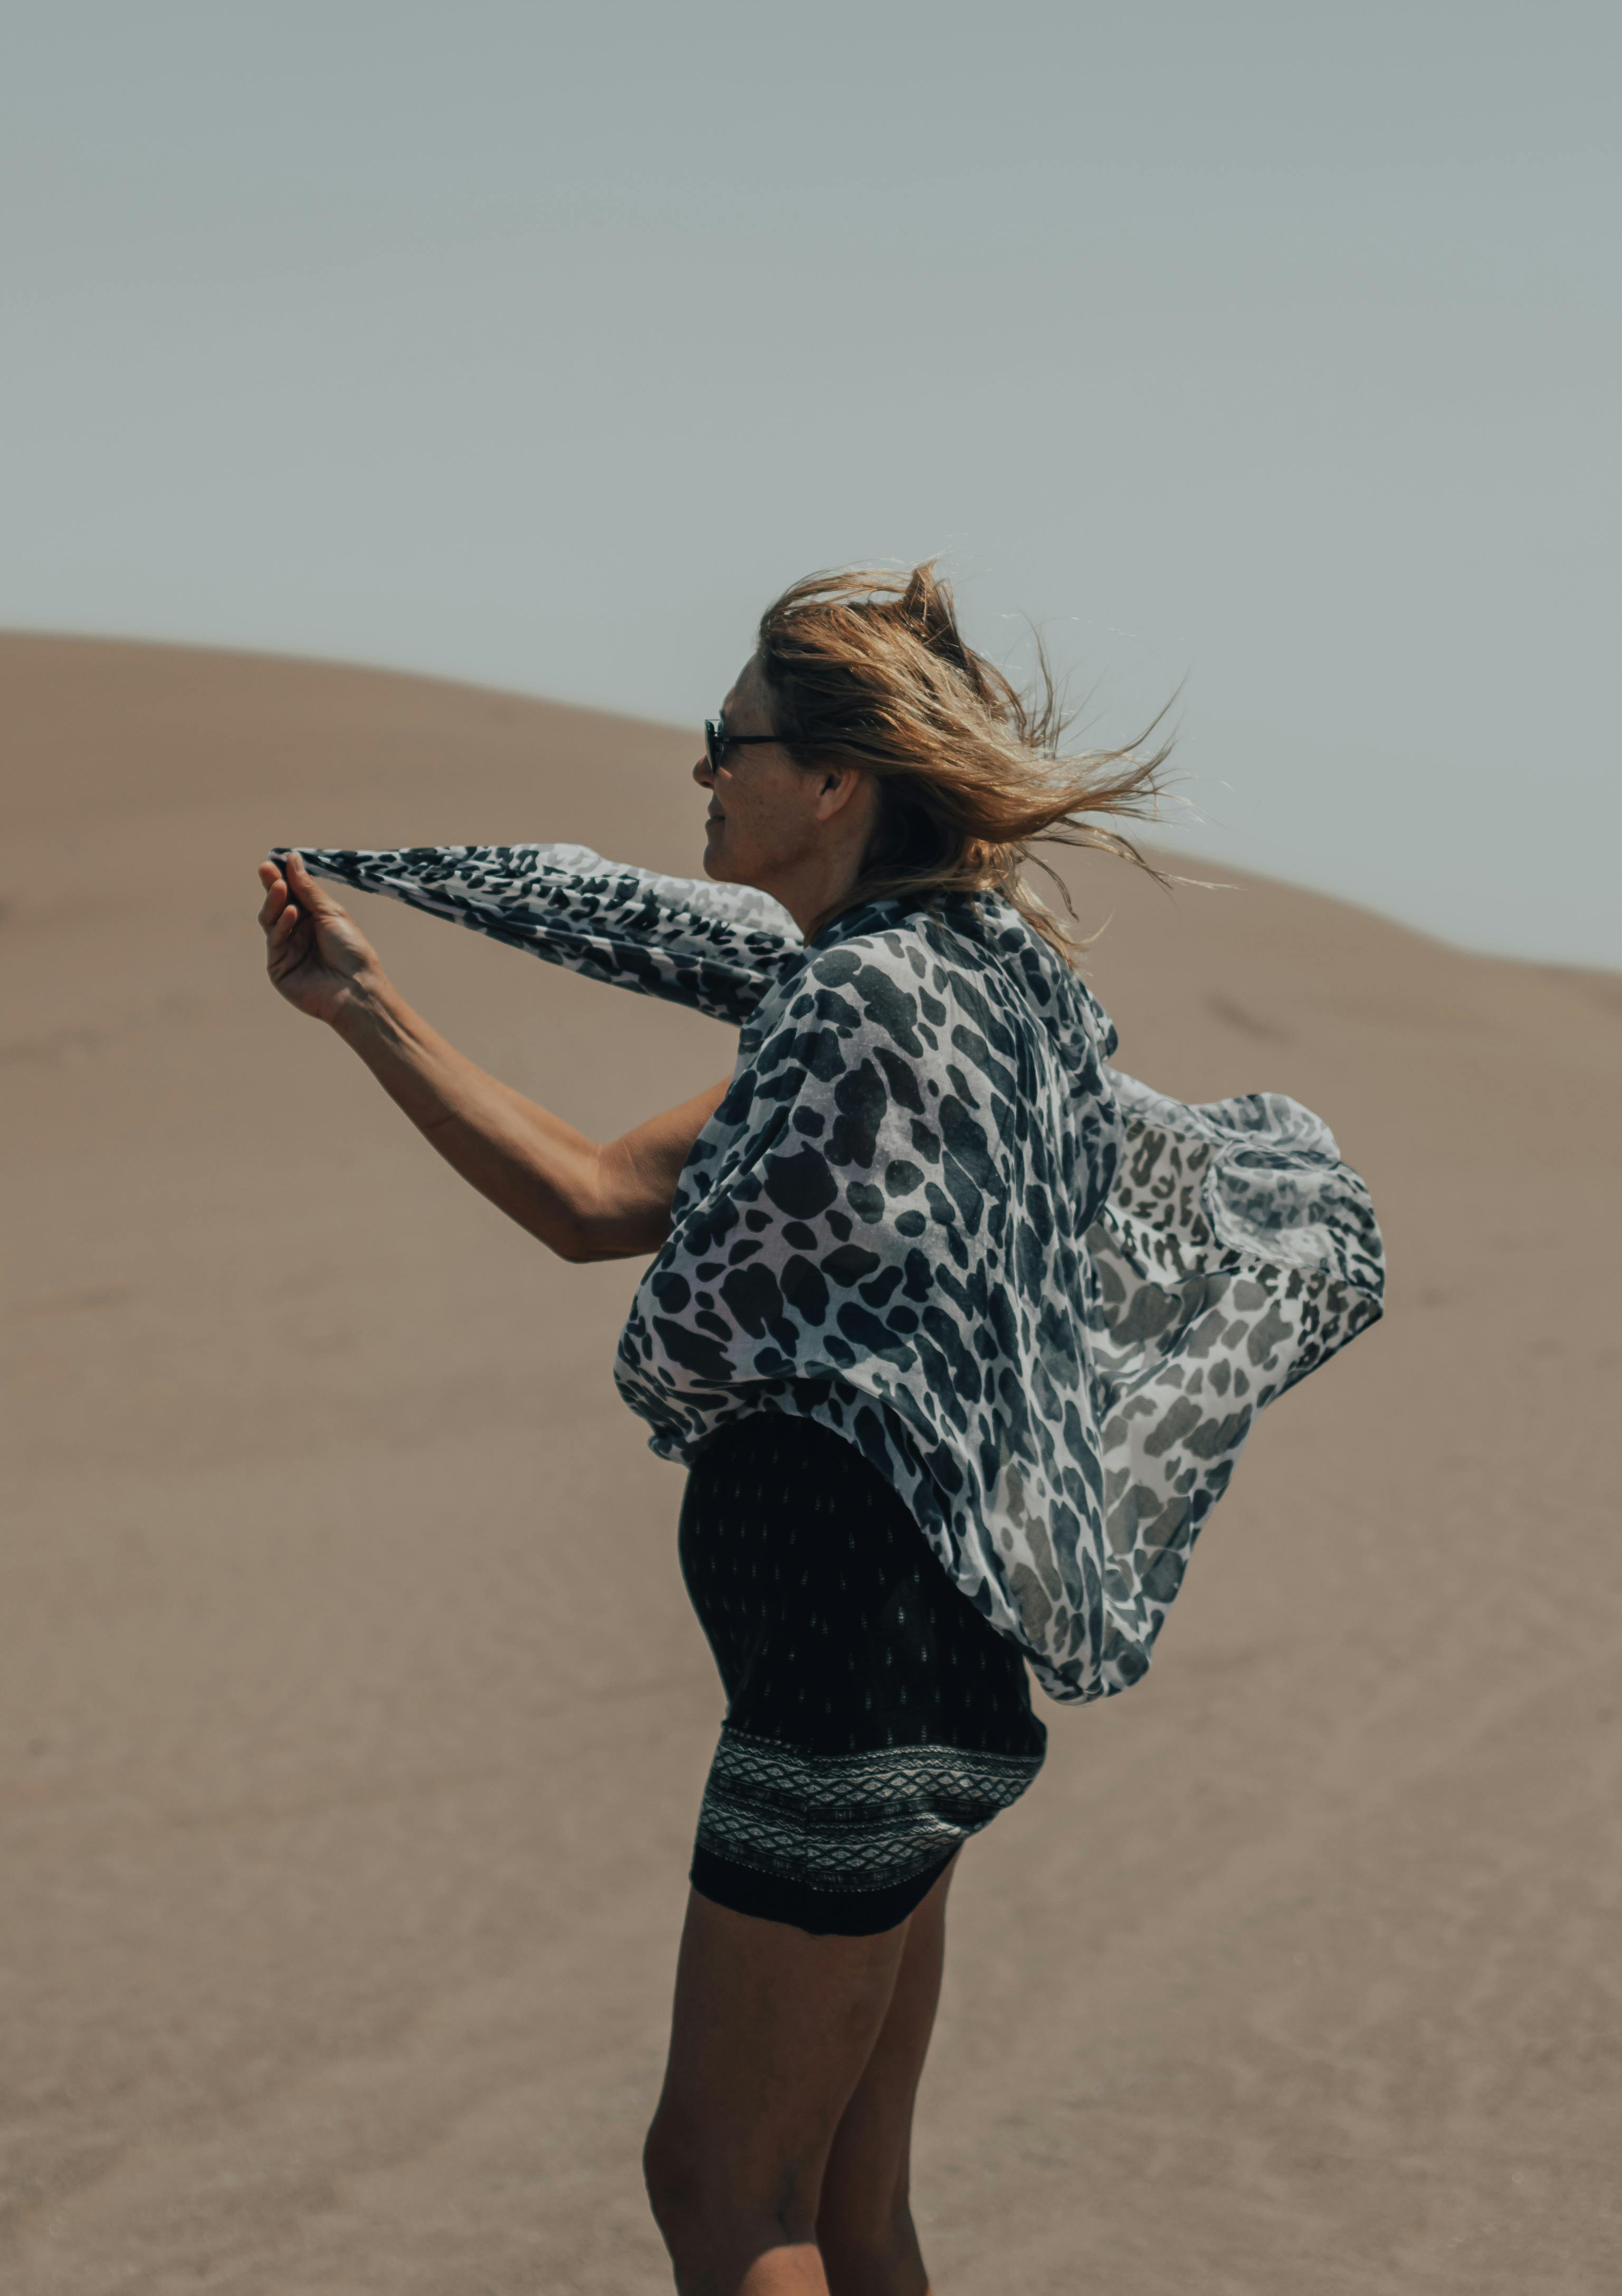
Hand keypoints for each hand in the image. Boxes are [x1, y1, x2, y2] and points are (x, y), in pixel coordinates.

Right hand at [257, 851, 385, 1025]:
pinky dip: (281, 924)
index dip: (283, 877)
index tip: (276, 860)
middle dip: (272, 886)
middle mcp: (298, 933)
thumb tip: (292, 859)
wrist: (357, 988)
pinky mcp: (278, 967)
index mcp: (313, 919)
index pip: (292, 893)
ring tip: (279, 887)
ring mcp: (286, 950)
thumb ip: (307, 888)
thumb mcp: (331, 912)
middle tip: (267, 868)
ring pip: (271, 920)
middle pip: (278, 905)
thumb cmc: (351, 950)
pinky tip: (291, 913)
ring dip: (274, 902)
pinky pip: (275, 940)